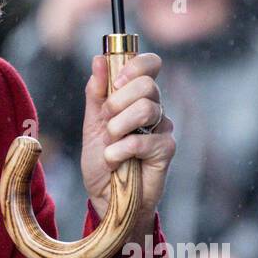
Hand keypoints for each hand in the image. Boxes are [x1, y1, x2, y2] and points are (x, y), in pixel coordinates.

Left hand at [80, 52, 174, 244]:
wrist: (107, 198)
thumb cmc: (102, 160)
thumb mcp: (91, 124)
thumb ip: (96, 93)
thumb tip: (98, 59)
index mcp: (136, 97)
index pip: (150, 64)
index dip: (136, 65)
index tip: (117, 81)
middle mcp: (153, 109)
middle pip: (147, 85)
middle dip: (117, 102)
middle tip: (106, 121)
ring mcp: (162, 129)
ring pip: (146, 109)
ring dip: (118, 127)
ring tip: (110, 142)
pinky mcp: (166, 150)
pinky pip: (143, 140)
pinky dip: (120, 150)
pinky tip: (115, 160)